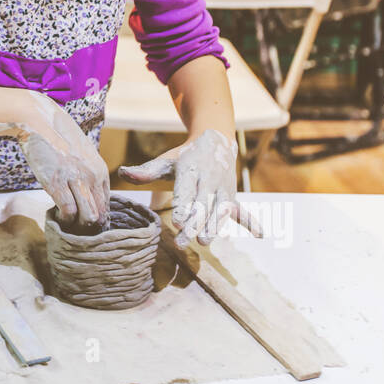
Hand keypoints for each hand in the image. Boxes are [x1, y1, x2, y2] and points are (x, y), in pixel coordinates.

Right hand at [2, 90, 110, 227]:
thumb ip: (88, 171)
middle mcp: (92, 176)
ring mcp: (76, 179)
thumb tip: (86, 193)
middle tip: (75, 227)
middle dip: (89, 226)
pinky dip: (63, 218)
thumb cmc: (57, 135)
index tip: (83, 220)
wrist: (38, 119)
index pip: (107, 205)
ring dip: (77, 225)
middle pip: (100, 215)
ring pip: (88, 217)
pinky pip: (68, 211)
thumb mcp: (82, 152)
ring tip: (67, 222)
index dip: (96, 217)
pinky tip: (57, 215)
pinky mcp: (57, 182)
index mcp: (100, 170)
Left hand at [118, 129, 261, 246]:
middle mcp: (209, 179)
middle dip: (195, 224)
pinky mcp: (233, 196)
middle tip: (185, 242)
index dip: (185, 205)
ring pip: (220, 210)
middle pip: (202, 204)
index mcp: (191, 169)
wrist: (215, 141)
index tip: (180, 222)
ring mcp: (223, 188)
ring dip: (216, 226)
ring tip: (206, 242)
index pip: (187, 190)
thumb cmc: (185, 157)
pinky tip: (261, 234)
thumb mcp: (166, 160)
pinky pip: (243, 210)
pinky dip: (252, 221)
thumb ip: (145, 171)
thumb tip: (122, 172)